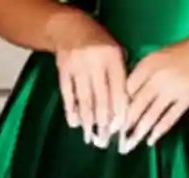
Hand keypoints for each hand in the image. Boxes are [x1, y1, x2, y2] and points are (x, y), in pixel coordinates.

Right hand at [46, 8, 127, 147]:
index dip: (119, 110)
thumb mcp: (117, 54)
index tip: (119, 129)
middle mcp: (95, 61)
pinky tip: (74, 122)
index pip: (118, 89)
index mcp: (112, 57)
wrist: (70, 28)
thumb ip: (122, 77)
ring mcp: (77, 65)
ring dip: (87, 119)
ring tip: (90, 135)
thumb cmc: (99, 45)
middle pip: (100, 96)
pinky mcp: (63, 69)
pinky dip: (70, 109)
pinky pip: (67, 93)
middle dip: (103, 120)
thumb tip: (125, 109)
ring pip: (83, 97)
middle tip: (104, 138)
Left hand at [118, 24, 188, 153]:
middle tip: (115, 138)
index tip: (111, 119)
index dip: (118, 105)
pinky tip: (151, 140)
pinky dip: (159, 130)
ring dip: (139, 131)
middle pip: (136, 104)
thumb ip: (148, 71)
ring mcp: (173, 88)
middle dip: (124, 123)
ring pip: (151, 114)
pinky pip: (169, 118)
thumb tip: (133, 93)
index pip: (127, 88)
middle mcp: (158, 76)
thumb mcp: (164, 54)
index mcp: (149, 62)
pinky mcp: (188, 98)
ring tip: (129, 145)